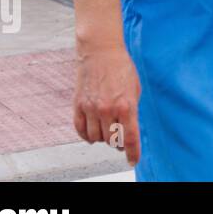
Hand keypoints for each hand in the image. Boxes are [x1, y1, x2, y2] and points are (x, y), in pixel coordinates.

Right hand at [74, 43, 141, 166]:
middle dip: (118, 143)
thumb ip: (132, 111)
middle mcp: (107, 109)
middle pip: (112, 141)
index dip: (133, 153)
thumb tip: (128, 131)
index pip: (130, 138)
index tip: (133, 161)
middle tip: (121, 138)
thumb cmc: (122, 69)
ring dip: (103, 138)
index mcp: (126, 105)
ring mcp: (91, 108)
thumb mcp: (135, 90)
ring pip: (96, 138)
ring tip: (108, 130)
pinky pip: (81, 131)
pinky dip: (87, 135)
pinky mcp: (78, 106)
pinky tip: (93, 132)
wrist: (101, 52)